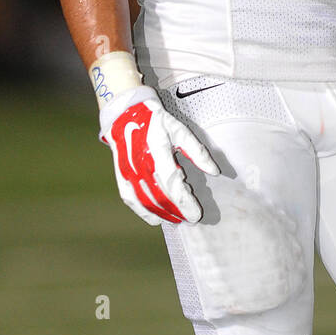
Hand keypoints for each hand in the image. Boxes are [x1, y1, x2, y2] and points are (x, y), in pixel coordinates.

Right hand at [98, 85, 218, 225]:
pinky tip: (156, 219)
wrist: (126, 116)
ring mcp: (128, 173)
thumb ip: (197, 152)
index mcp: (157, 152)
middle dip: (177, 212)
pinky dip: (144, 212)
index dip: (185, 203)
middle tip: (190, 218)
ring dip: (163, 214)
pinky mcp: (121, 177)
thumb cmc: (156, 122)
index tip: (196, 214)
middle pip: (161, 198)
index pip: (173, 186)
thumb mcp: (180, 131)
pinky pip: (132, 201)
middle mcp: (141, 166)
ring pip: (146, 203)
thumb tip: (214, 171)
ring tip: (177, 219)